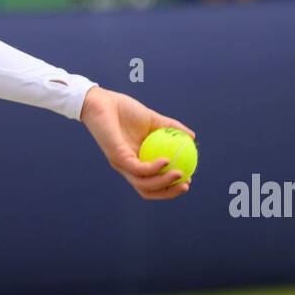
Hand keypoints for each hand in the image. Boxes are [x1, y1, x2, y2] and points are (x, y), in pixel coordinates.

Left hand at [79, 87, 196, 199]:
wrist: (103, 101)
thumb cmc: (124, 110)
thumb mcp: (153, 119)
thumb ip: (171, 128)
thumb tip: (192, 137)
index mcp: (136, 161)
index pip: (152, 182)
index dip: (170, 187)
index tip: (188, 180)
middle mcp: (128, 166)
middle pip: (148, 190)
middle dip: (168, 193)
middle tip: (186, 184)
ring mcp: (121, 163)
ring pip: (143, 184)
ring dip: (163, 184)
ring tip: (180, 175)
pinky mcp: (116, 156)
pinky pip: (137, 167)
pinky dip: (153, 168)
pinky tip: (167, 161)